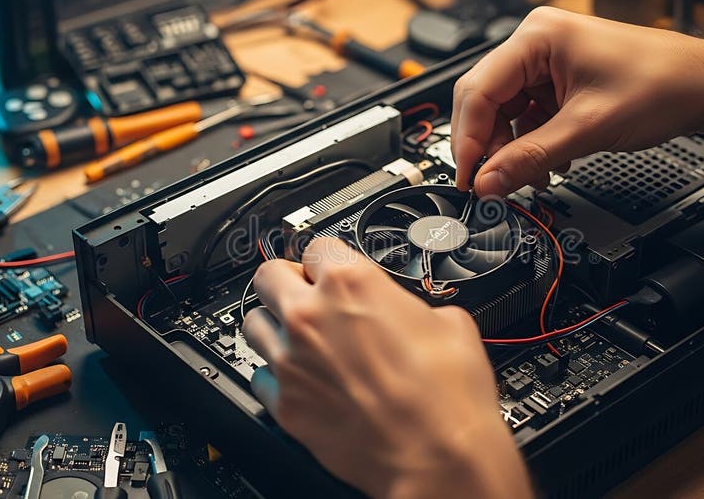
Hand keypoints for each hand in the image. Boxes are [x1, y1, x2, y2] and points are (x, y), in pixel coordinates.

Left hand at [242, 237, 532, 498]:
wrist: (438, 456)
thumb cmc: (447, 397)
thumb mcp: (450, 323)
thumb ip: (412, 304)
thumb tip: (408, 311)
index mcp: (351, 283)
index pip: (317, 246)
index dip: (328, 259)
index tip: (331, 269)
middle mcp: (311, 316)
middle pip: (269, 276)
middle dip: (288, 282)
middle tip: (307, 295)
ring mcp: (291, 362)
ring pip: (253, 324)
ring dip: (274, 326)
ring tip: (299, 338)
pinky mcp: (284, 404)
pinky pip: (260, 377)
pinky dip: (277, 376)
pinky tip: (303, 381)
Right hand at [451, 7, 703, 195]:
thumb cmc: (664, 85)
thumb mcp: (587, 129)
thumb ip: (530, 158)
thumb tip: (489, 183)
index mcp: (537, 36)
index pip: (478, 91)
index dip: (468, 141)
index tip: (469, 179)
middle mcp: (537, 43)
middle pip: (486, 101)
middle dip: (487, 146)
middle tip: (488, 184)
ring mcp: (548, 62)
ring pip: (505, 112)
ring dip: (512, 149)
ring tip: (527, 177)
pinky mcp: (561, 81)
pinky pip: (528, 116)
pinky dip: (531, 144)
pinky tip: (547, 165)